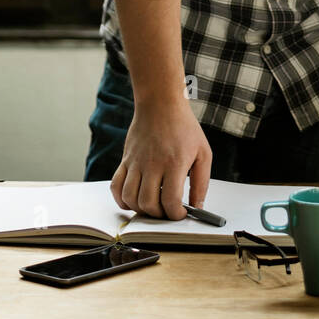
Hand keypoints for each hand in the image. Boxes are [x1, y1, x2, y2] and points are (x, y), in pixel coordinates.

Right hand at [110, 96, 212, 220]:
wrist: (160, 103)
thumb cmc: (184, 127)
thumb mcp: (203, 152)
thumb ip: (202, 182)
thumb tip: (198, 206)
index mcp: (174, 163)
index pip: (170, 201)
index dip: (176, 214)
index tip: (180, 214)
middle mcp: (153, 164)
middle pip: (148, 203)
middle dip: (158, 215)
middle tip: (167, 211)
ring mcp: (136, 162)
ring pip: (130, 198)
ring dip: (140, 209)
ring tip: (152, 205)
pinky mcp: (125, 159)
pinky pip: (115, 186)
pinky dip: (121, 199)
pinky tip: (133, 200)